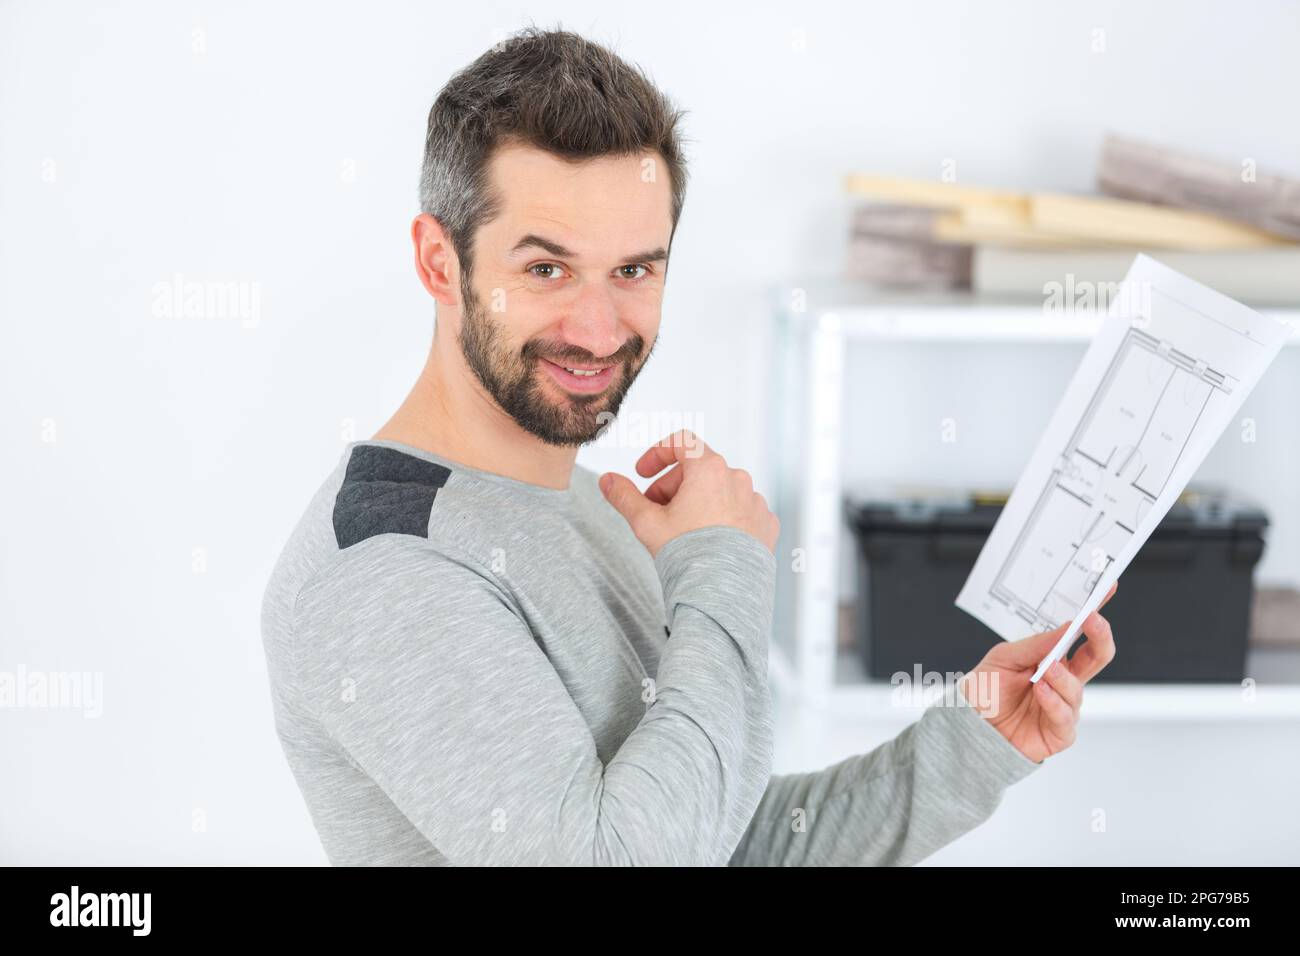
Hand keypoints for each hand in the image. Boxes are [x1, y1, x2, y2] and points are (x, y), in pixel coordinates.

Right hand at [599, 429, 779, 558]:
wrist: (723, 593)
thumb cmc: (687, 555)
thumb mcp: (646, 522)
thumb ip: (624, 496)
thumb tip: (607, 480)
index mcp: (710, 469)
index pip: (682, 443)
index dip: (657, 454)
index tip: (644, 473)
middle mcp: (738, 479)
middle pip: (698, 470)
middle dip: (672, 486)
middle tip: (655, 511)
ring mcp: (755, 502)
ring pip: (720, 491)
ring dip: (698, 502)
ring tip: (682, 530)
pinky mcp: (766, 525)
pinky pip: (740, 512)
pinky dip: (723, 519)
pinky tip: (709, 542)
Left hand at [958, 581, 1118, 763]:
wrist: (967, 727)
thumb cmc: (985, 691)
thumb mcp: (1002, 658)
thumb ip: (1033, 646)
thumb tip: (1065, 629)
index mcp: (1052, 658)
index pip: (1080, 634)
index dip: (1095, 614)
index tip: (1106, 589)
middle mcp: (1064, 681)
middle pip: (1096, 658)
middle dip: (1099, 637)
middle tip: (1093, 621)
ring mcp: (1064, 706)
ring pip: (1077, 689)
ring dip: (1063, 677)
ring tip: (1047, 668)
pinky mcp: (1059, 732)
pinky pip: (1065, 717)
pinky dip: (1054, 702)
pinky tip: (1042, 691)